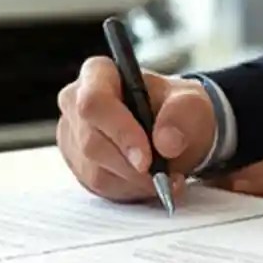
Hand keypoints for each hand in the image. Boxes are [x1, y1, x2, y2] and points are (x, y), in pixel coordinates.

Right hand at [57, 57, 216, 201]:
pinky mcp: (76, 162)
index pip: (94, 102)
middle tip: (164, 176)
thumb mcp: (191, 104)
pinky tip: (147, 181)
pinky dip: (128, 189)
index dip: (119, 132)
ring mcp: (72, 134)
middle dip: (131, 166)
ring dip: (133, 181)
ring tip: (163, 178)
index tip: (147, 159)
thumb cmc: (175, 109)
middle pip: (91, 142)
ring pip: (94, 169)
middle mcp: (75, 101)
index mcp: (98, 73)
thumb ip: (181, 116)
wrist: (171, 130)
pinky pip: (97, 185)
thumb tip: (166, 142)